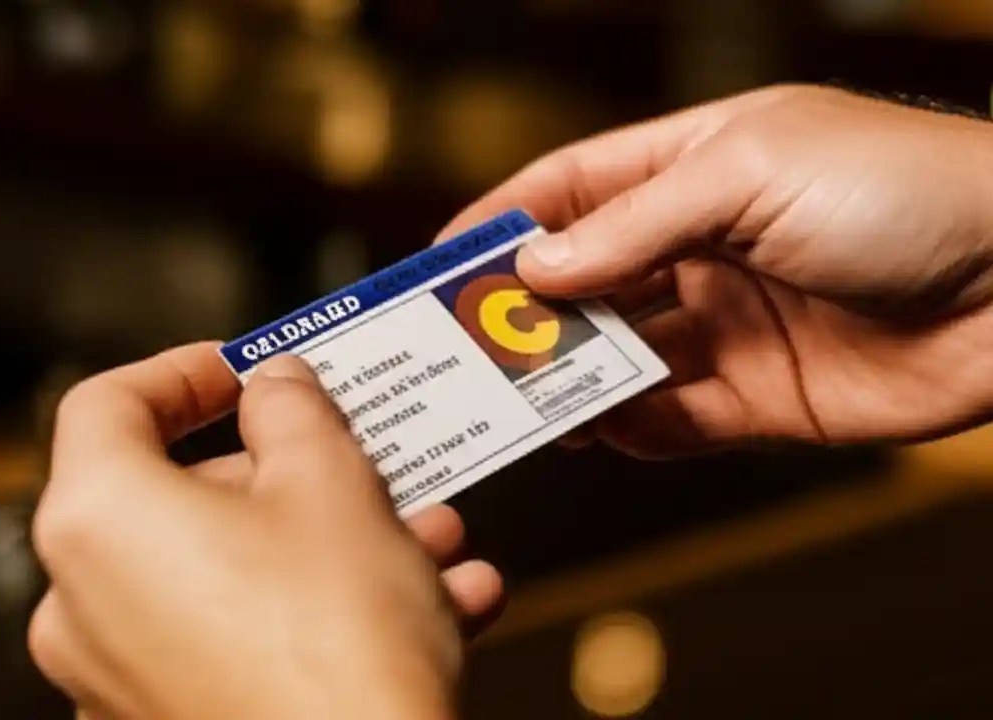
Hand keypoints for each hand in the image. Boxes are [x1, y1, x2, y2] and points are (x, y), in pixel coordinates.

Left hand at [28, 343, 501, 719]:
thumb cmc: (336, 645)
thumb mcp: (331, 481)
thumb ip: (293, 408)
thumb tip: (276, 387)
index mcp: (99, 518)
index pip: (108, 404)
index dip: (183, 372)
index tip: (244, 371)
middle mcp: (83, 603)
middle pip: (181, 496)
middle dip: (289, 473)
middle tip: (357, 458)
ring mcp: (120, 678)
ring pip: (231, 575)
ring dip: (328, 546)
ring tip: (424, 539)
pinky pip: (245, 643)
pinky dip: (318, 616)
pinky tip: (428, 607)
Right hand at [441, 84, 992, 456]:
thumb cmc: (903, 188)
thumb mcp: (750, 172)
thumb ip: (634, 224)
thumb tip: (535, 267)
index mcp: (694, 167)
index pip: (570, 189)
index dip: (501, 222)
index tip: (438, 264)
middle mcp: (700, 245)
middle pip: (580, 279)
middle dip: (519, 310)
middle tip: (458, 346)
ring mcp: (726, 324)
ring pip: (614, 356)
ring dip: (562, 376)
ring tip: (508, 397)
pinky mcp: (756, 398)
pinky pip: (668, 420)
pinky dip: (624, 428)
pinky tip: (591, 430)